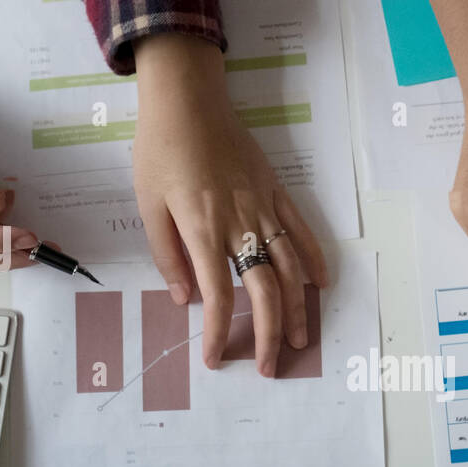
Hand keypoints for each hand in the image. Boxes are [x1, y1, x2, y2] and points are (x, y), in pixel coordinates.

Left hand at [132, 34, 327, 376]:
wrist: (188, 98)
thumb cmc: (160, 149)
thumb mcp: (147, 204)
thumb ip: (166, 254)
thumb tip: (183, 299)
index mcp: (202, 229)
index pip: (218, 295)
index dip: (220, 333)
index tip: (216, 360)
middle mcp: (239, 224)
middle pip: (264, 291)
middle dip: (269, 335)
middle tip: (270, 367)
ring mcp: (263, 208)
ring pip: (289, 268)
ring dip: (298, 309)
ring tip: (302, 341)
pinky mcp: (276, 191)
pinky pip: (301, 231)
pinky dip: (314, 260)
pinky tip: (320, 287)